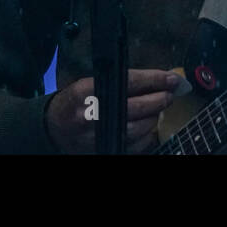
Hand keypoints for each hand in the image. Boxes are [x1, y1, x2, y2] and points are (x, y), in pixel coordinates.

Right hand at [45, 68, 180, 153]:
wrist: (55, 128)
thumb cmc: (75, 101)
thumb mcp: (88, 83)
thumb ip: (116, 82)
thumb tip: (153, 80)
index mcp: (87, 90)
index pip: (129, 82)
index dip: (154, 79)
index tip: (172, 78)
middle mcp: (93, 113)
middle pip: (137, 107)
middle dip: (160, 99)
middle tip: (171, 93)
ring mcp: (99, 135)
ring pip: (139, 128)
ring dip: (155, 116)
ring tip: (160, 107)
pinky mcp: (104, 149)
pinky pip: (135, 145)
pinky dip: (147, 135)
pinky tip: (150, 125)